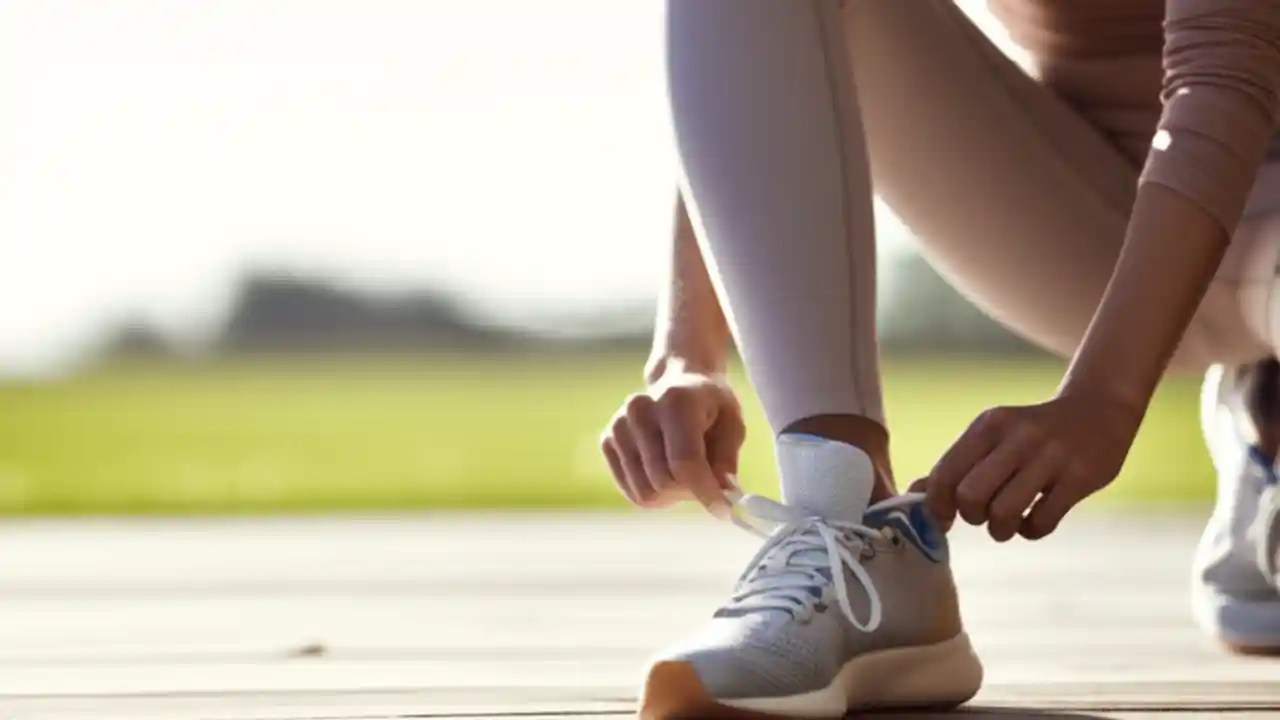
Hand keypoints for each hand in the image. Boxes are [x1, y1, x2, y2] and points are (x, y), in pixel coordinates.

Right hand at [600, 362, 744, 516]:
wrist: (678, 383)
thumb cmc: (710, 407)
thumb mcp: (733, 425)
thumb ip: (726, 460)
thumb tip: (721, 493)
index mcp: (676, 401)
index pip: (685, 462)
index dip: (705, 492)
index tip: (724, 511)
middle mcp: (640, 410)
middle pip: (664, 481)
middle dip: (691, 491)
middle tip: (706, 480)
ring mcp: (619, 426)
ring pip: (646, 493)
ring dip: (672, 495)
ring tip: (685, 473)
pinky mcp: (607, 441)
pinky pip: (632, 492)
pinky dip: (654, 493)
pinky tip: (665, 470)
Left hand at [920, 392, 1142, 540]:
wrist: (1098, 411)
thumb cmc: (1031, 432)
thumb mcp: (991, 436)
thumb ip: (955, 464)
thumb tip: (913, 494)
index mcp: (989, 425)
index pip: (946, 473)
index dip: (938, 505)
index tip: (945, 517)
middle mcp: (1017, 437)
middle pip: (970, 496)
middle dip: (971, 516)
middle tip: (983, 515)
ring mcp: (1051, 457)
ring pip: (1004, 513)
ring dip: (1000, 530)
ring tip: (1006, 524)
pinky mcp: (1080, 478)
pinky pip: (1041, 522)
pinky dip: (1030, 531)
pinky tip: (1033, 521)